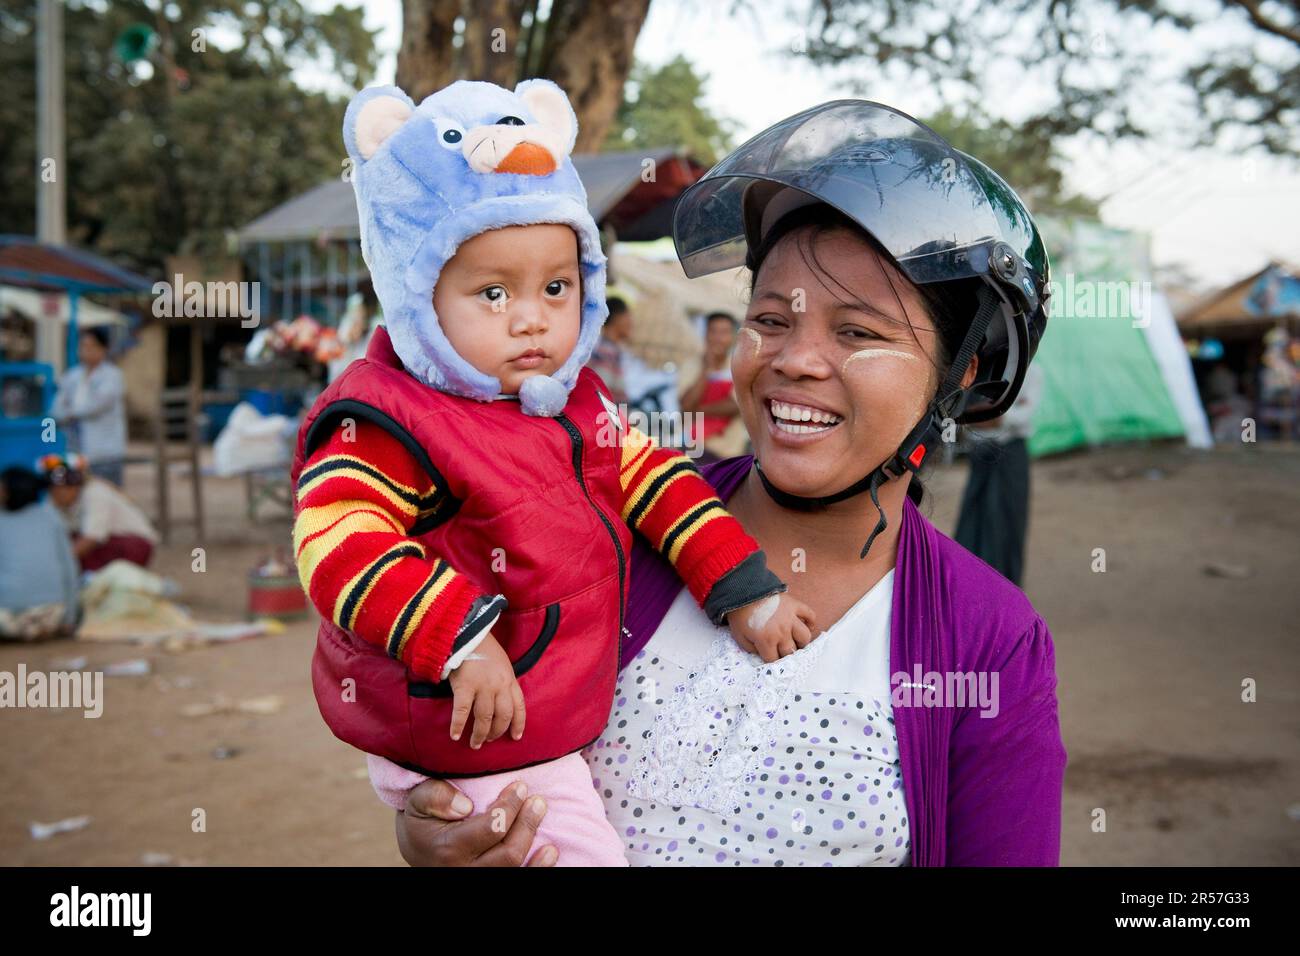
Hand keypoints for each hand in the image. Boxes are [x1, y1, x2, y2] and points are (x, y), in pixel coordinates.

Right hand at [395, 778, 556, 866]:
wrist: (417, 848)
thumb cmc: (422, 819)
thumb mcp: (418, 801)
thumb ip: (435, 796)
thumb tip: (465, 804)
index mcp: (447, 849)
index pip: (491, 829)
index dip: (510, 807)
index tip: (520, 786)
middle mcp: (463, 871)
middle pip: (508, 853)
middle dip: (526, 823)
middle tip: (537, 800)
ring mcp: (476, 879)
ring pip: (515, 869)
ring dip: (533, 841)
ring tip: (541, 815)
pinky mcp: (489, 880)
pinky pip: (519, 879)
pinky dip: (537, 867)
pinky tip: (550, 852)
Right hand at [447, 633, 524, 748]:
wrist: (468, 632)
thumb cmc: (484, 649)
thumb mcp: (503, 664)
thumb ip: (504, 682)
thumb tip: (500, 701)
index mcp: (510, 679)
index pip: (519, 706)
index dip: (518, 724)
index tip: (515, 737)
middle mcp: (499, 685)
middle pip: (503, 716)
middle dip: (496, 732)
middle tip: (488, 740)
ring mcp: (483, 686)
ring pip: (484, 717)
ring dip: (480, 734)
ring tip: (475, 743)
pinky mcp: (465, 686)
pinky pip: (462, 712)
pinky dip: (458, 725)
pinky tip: (455, 735)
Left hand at [726, 592, 817, 662]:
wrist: (743, 590)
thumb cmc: (740, 614)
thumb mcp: (739, 636)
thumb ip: (751, 649)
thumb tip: (762, 654)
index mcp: (766, 640)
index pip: (774, 659)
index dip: (771, 660)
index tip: (770, 657)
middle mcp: (781, 631)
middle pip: (791, 651)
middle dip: (786, 654)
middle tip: (782, 651)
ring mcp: (790, 618)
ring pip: (805, 637)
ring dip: (801, 642)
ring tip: (795, 641)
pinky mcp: (795, 606)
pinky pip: (810, 615)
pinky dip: (811, 622)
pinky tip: (807, 626)